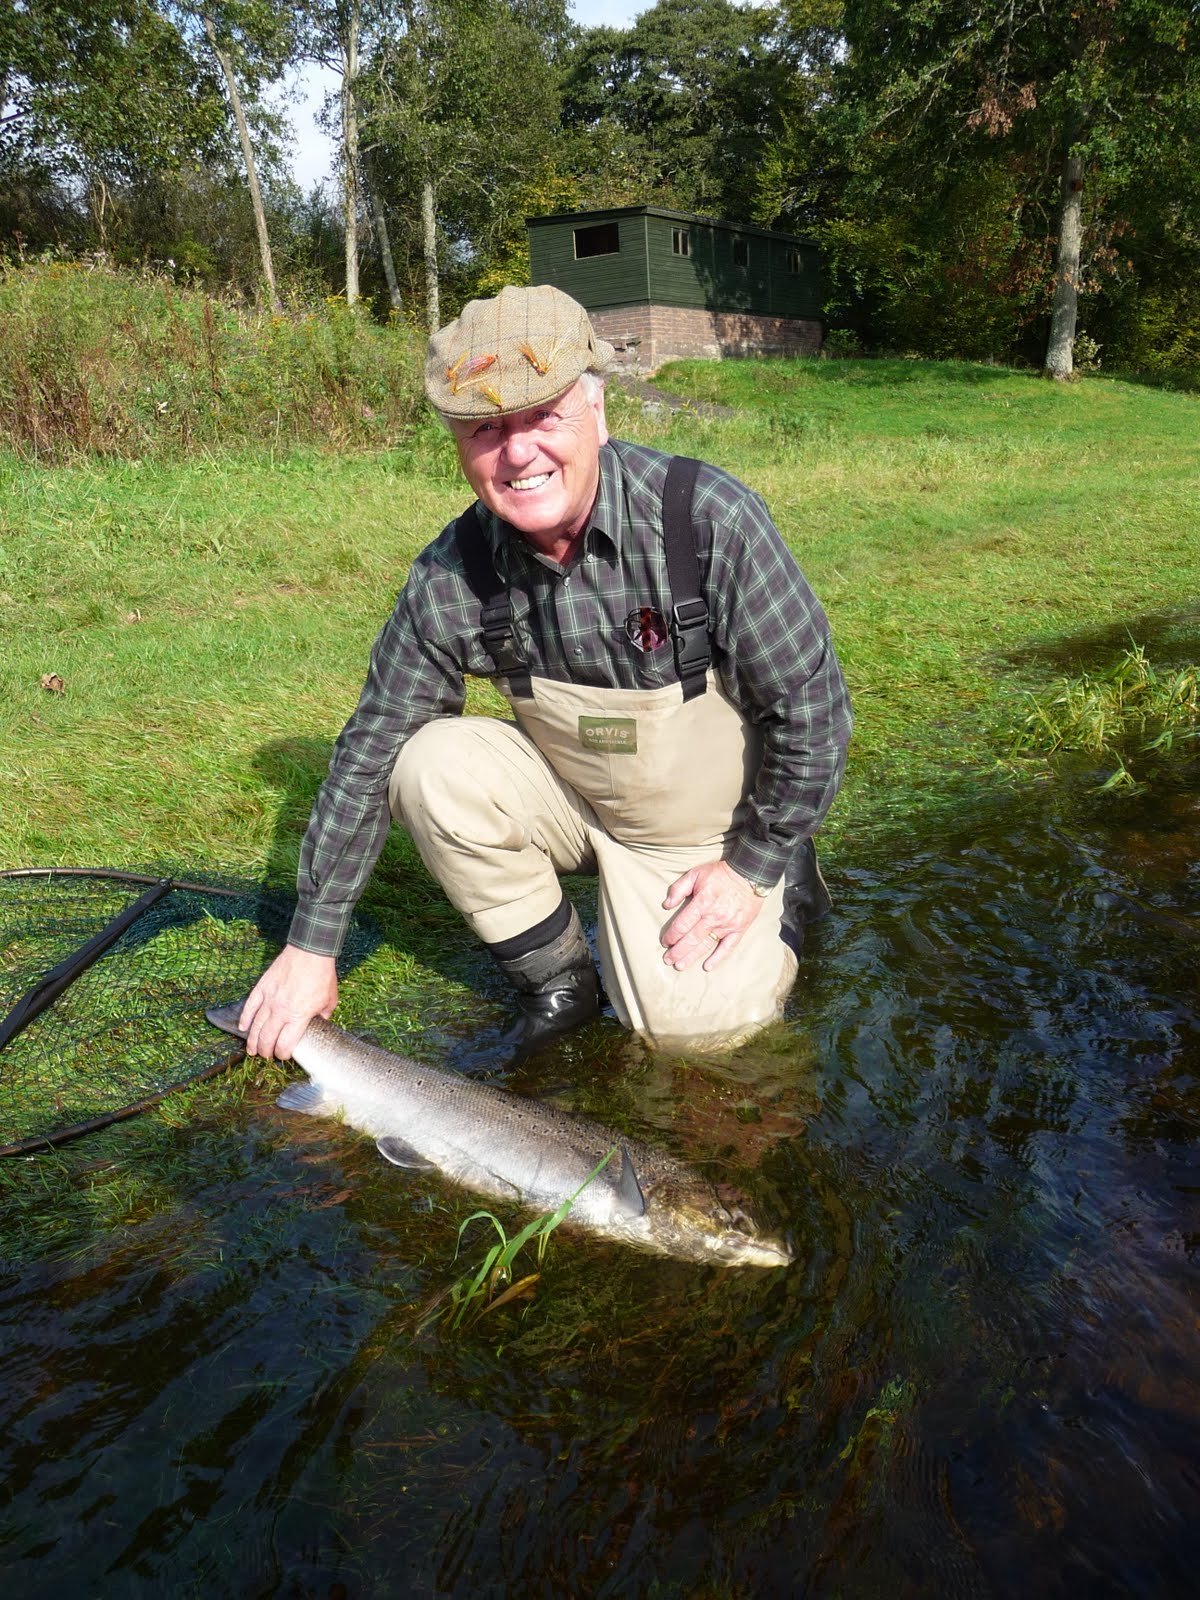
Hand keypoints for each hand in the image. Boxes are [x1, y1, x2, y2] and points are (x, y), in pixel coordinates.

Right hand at [239, 944, 338, 1060]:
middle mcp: (281, 1011)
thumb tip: (322, 1021)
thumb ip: (325, 1014)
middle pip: (267, 1038)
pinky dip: (245, 1019)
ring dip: (252, 1040)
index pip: (285, 1044)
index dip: (283, 1053)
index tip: (283, 1055)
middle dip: (265, 1051)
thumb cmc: (322, 975)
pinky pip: (250, 1007)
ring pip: (256, 1026)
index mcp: (299, 1017)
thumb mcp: (330, 999)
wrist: (310, 952)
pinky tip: (242, 1028)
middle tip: (266, 1055)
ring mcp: (269, 999)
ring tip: (251, 1050)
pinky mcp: (262, 988)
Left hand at [660, 860, 766, 972]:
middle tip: (668, 960)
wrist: (749, 874)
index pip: (682, 924)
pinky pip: (728, 947)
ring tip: (680, 966)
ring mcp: (727, 924)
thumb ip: (679, 888)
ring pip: (706, 944)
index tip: (665, 942)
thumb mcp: (696, 873)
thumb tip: (666, 905)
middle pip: (692, 938)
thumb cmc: (721, 873)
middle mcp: (714, 916)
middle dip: (678, 951)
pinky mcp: (739, 929)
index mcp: (702, 903)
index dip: (672, 935)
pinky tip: (707, 967)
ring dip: (692, 957)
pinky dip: (718, 958)